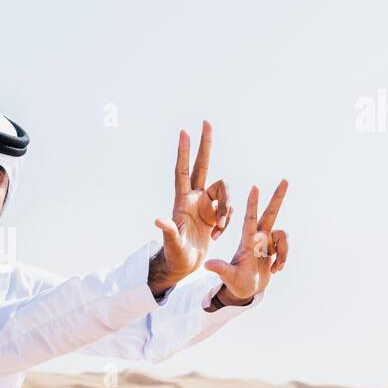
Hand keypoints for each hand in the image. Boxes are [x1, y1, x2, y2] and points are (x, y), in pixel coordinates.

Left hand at [149, 121, 230, 296]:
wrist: (185, 266)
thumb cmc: (176, 256)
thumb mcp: (173, 245)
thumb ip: (169, 232)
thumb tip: (159, 220)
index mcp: (182, 201)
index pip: (183, 171)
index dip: (184, 153)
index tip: (184, 132)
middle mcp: (194, 198)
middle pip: (202, 165)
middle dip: (205, 145)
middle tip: (207, 122)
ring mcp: (205, 205)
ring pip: (223, 191)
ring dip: (226, 208)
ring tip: (218, 230)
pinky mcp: (214, 214)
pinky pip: (229, 208)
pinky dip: (227, 220)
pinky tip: (217, 236)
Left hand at [204, 180, 288, 303]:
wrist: (244, 291)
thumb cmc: (235, 283)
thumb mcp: (229, 277)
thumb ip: (221, 269)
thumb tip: (207, 264)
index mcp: (247, 240)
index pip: (250, 218)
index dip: (253, 203)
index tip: (255, 187)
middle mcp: (258, 237)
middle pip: (270, 213)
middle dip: (277, 197)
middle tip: (285, 180)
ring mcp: (267, 242)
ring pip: (283, 236)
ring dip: (284, 252)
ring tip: (275, 268)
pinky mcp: (274, 249)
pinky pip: (285, 248)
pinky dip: (283, 259)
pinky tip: (276, 270)